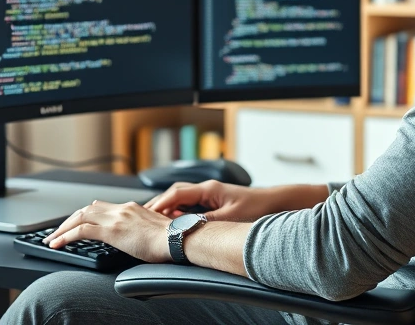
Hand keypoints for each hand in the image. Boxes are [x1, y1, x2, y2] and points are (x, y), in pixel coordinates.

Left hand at [43, 200, 172, 262]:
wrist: (177, 239)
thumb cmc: (171, 239)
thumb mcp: (153, 229)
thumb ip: (141, 228)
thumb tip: (137, 237)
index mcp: (132, 207)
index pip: (101, 206)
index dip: (86, 214)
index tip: (77, 222)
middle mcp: (122, 209)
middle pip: (87, 208)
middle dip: (70, 219)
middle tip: (59, 230)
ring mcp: (116, 218)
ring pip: (80, 216)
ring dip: (64, 227)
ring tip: (53, 238)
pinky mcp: (112, 230)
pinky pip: (82, 230)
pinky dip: (66, 236)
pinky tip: (58, 243)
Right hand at [144, 180, 267, 220]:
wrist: (272, 202)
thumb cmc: (255, 208)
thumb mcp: (230, 217)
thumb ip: (207, 220)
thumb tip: (186, 226)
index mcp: (209, 188)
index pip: (177, 193)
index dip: (161, 204)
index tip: (147, 213)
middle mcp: (207, 188)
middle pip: (175, 193)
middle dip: (159, 204)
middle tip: (143, 216)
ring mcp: (209, 194)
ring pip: (181, 198)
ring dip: (167, 208)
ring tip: (153, 220)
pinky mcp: (213, 201)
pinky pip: (189, 204)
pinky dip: (178, 211)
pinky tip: (172, 221)